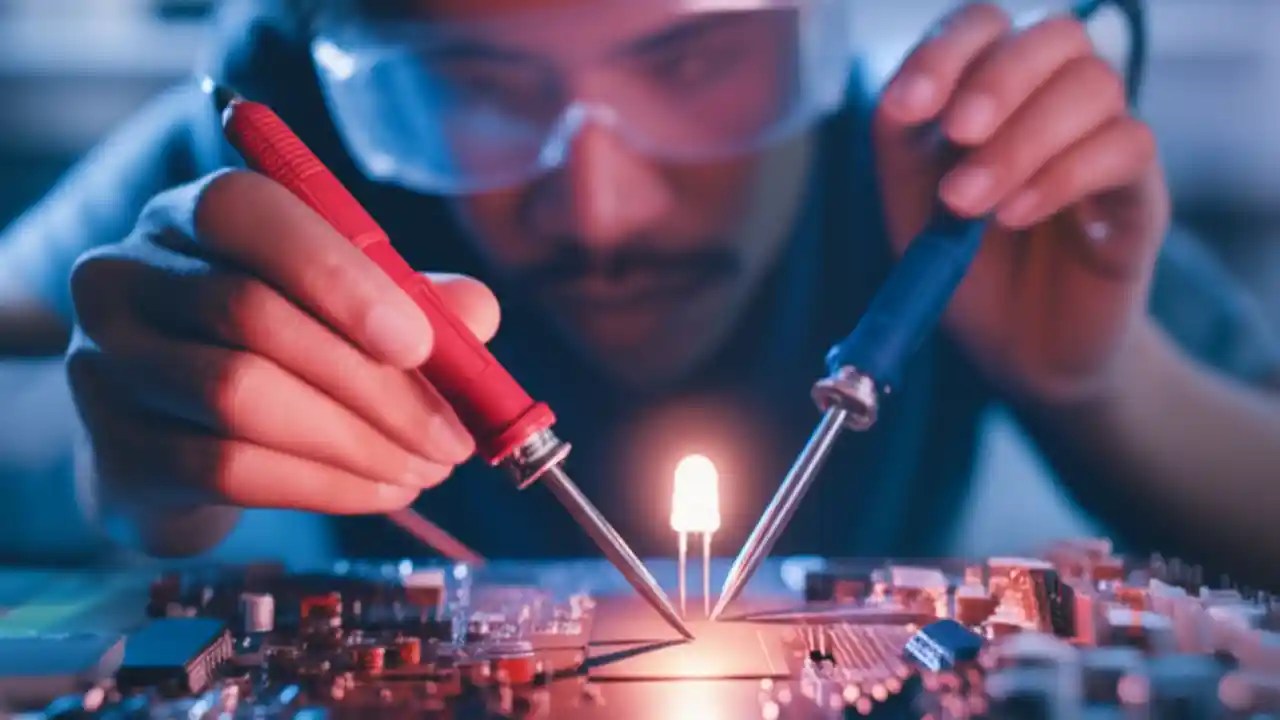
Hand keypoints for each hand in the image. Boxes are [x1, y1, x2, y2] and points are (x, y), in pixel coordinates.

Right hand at [66, 170, 498, 516]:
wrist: (179, 444)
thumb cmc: (282, 354)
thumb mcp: (348, 311)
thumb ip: (415, 301)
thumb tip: (479, 314)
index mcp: (195, 216)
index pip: (249, 213)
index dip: (338, 276)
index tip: (419, 344)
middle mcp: (128, 275)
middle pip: (252, 315)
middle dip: (374, 386)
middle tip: (452, 440)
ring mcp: (106, 363)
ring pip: (240, 397)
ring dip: (356, 443)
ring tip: (426, 470)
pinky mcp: (117, 448)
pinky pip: (226, 468)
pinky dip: (323, 485)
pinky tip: (381, 492)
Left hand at [875, 3, 1169, 403]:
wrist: (1018, 351)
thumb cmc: (965, 270)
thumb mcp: (911, 207)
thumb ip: (901, 150)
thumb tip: (899, 100)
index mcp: (990, 91)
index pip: (984, 24)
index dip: (947, 49)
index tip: (907, 106)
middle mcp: (1053, 100)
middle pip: (1053, 34)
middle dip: (996, 79)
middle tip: (956, 135)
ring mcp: (1103, 140)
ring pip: (1093, 84)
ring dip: (1021, 140)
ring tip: (968, 204)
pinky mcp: (1139, 191)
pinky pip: (1124, 148)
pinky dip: (1061, 176)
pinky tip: (1013, 215)